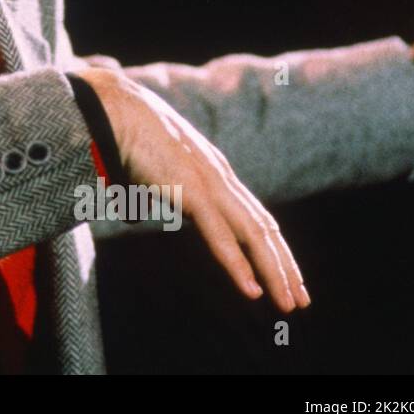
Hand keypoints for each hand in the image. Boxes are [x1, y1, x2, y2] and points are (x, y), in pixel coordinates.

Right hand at [76, 67, 310, 312]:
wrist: (113, 109)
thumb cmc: (123, 135)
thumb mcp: (145, 171)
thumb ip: (149, 193)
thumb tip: (135, 215)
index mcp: (213, 173)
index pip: (255, 217)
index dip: (273, 248)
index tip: (285, 277)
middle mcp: (220, 178)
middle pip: (264, 228)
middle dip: (285, 266)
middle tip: (300, 300)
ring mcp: (209, 183)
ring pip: (254, 235)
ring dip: (274, 272)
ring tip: (288, 303)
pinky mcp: (191, 191)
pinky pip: (221, 235)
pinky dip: (238, 265)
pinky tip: (252, 291)